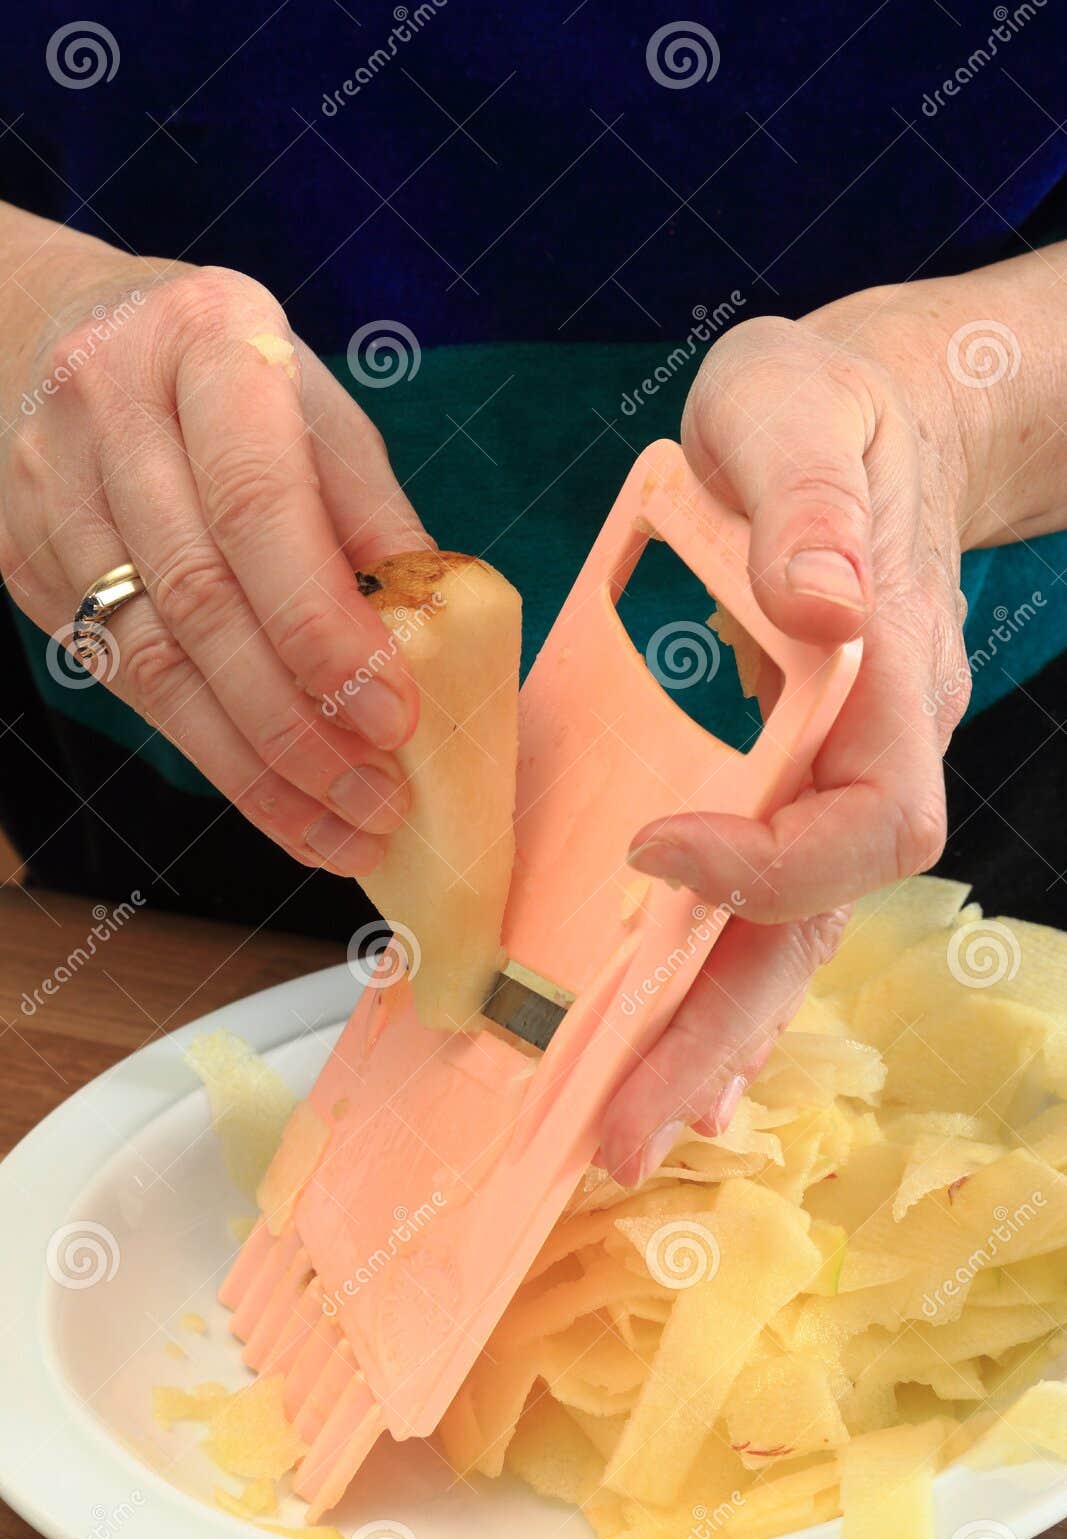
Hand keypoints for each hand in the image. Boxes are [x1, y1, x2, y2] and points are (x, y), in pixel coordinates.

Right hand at [0, 240, 425, 875]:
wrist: (52, 328)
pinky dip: (209, 751)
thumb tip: (435, 632)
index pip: (259, 506)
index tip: (396, 717)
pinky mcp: (24, 563)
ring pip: (150, 662)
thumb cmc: (218, 373)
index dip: (326, 627)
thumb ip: (367, 507)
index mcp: (207, 342)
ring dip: (254, 768)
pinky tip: (276, 797)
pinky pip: (122, 679)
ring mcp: (49, 490)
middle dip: (298, 725)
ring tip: (340, 829)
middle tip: (378, 800)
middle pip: (200, 599)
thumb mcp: (309, 400)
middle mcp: (111, 408)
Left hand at [599, 297, 976, 1182]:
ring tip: (620, 1128)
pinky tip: (651, 1049)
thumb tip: (820, 600)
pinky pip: (747, 908)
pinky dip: (699, 985)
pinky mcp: (771, 786)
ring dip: (700, 1037)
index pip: (866, 815)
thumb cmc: (814, 414)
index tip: (657, 849)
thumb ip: (807, 496)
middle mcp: (866, 754)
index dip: (772, 861)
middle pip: (816, 927)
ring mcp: (823, 782)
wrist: (852, 427)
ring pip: (779, 940)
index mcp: (883, 677)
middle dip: (722, 1027)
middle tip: (627, 1126)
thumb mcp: (795, 410)